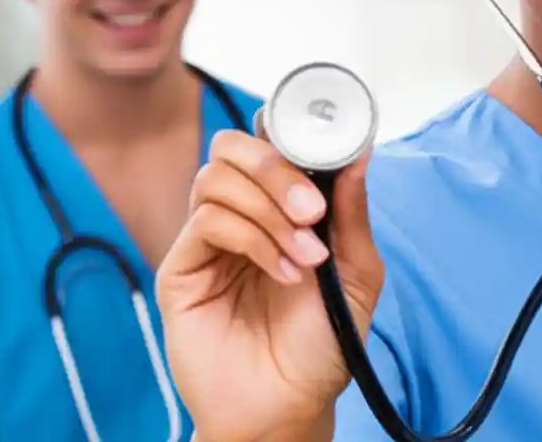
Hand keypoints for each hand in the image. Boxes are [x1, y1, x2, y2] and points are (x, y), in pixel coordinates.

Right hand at [155, 123, 384, 441]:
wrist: (289, 407)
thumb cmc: (323, 345)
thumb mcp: (358, 275)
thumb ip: (352, 215)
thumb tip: (358, 154)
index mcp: (282, 209)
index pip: (271, 145)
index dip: (291, 133)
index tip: (326, 142)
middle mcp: (242, 216)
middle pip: (233, 147)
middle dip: (276, 166)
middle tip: (311, 209)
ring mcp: (209, 241)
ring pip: (218, 178)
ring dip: (269, 209)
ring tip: (306, 256)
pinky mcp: (182, 269)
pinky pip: (207, 221)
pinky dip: (252, 237)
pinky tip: (283, 273)